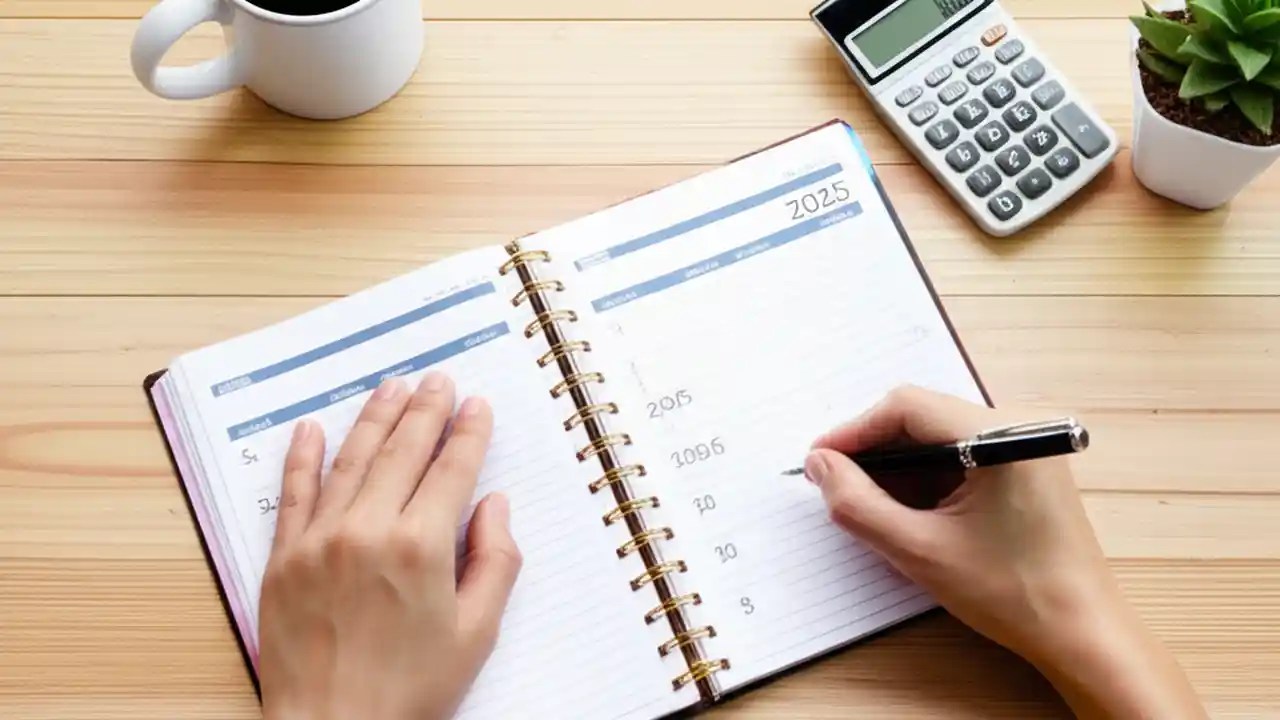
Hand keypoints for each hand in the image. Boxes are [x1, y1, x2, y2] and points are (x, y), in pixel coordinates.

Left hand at [258, 373, 521, 719]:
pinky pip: (294, 494)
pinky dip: (302, 457)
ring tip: (392, 388)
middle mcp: (368, 530)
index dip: (468, 433)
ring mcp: (320, 540)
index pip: (451, 470)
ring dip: (375, 419)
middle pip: (403, 452)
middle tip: (438, 380)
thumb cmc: (410, 692)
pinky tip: (313, 428)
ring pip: (351, 461)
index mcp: (421, 548)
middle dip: (426, 411)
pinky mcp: (283, 558)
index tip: (476, 405)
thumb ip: (494, 562)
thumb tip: (492, 506)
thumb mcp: (476, 634)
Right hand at [806, 386, 1204, 719]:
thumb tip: (821, 466)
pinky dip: (926, 477)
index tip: (820, 461)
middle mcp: (1018, 427)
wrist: (1082, 633)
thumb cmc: (1015, 595)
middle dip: (873, 450)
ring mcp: (1025, 446)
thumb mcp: (920, 551)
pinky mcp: (1025, 467)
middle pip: (922, 416)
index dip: (854, 431)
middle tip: (835, 484)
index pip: (907, 406)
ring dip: (898, 465)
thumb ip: (859, 504)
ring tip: (866, 503)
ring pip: (938, 436)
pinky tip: (905, 510)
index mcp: (1001, 436)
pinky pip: (960, 455)